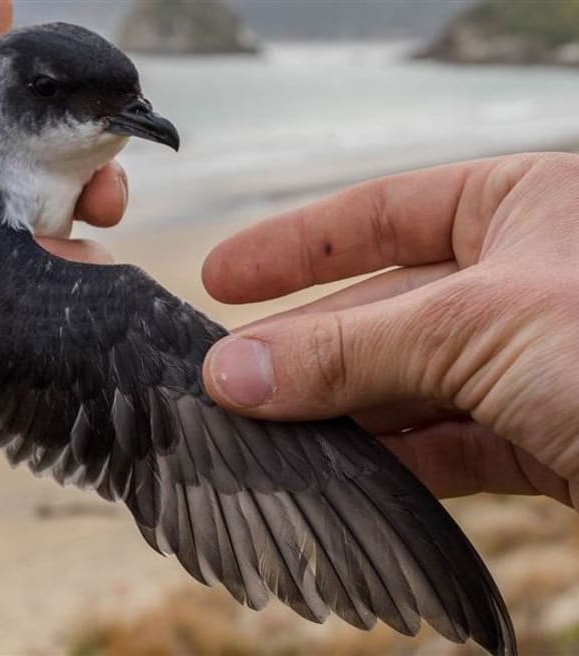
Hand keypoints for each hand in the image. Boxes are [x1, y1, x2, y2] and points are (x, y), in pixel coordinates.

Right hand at [200, 153, 578, 506]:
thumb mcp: (476, 327)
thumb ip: (348, 351)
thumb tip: (234, 373)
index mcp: (522, 207)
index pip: (380, 213)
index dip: (293, 247)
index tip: (222, 277)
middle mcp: (522, 279)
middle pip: (382, 309)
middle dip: (303, 346)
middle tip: (226, 379)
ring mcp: (530, 364)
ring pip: (407, 383)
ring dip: (338, 412)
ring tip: (260, 431)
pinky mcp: (543, 440)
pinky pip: (444, 444)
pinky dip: (390, 461)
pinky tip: (331, 471)